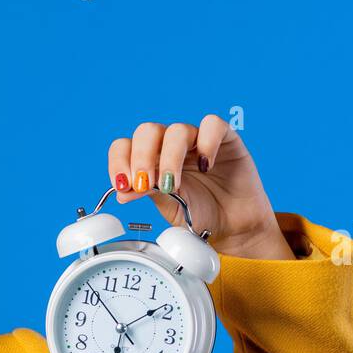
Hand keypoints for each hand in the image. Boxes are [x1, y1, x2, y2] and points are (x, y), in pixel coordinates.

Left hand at [108, 115, 295, 260]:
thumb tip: (122, 190)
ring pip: (177, 130)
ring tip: (172, 185)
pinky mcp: (225, 139)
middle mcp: (170, 146)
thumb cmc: (199, 215)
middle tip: (145, 185)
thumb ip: (147, 194)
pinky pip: (213, 125)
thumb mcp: (168, 208)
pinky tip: (205, 167)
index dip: (118, 161)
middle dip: (141, 158)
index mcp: (150, 160)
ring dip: (169, 158)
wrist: (233, 226)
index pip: (125, 146)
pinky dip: (207, 143)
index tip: (122, 185)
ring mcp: (197, 140)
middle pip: (147, 131)